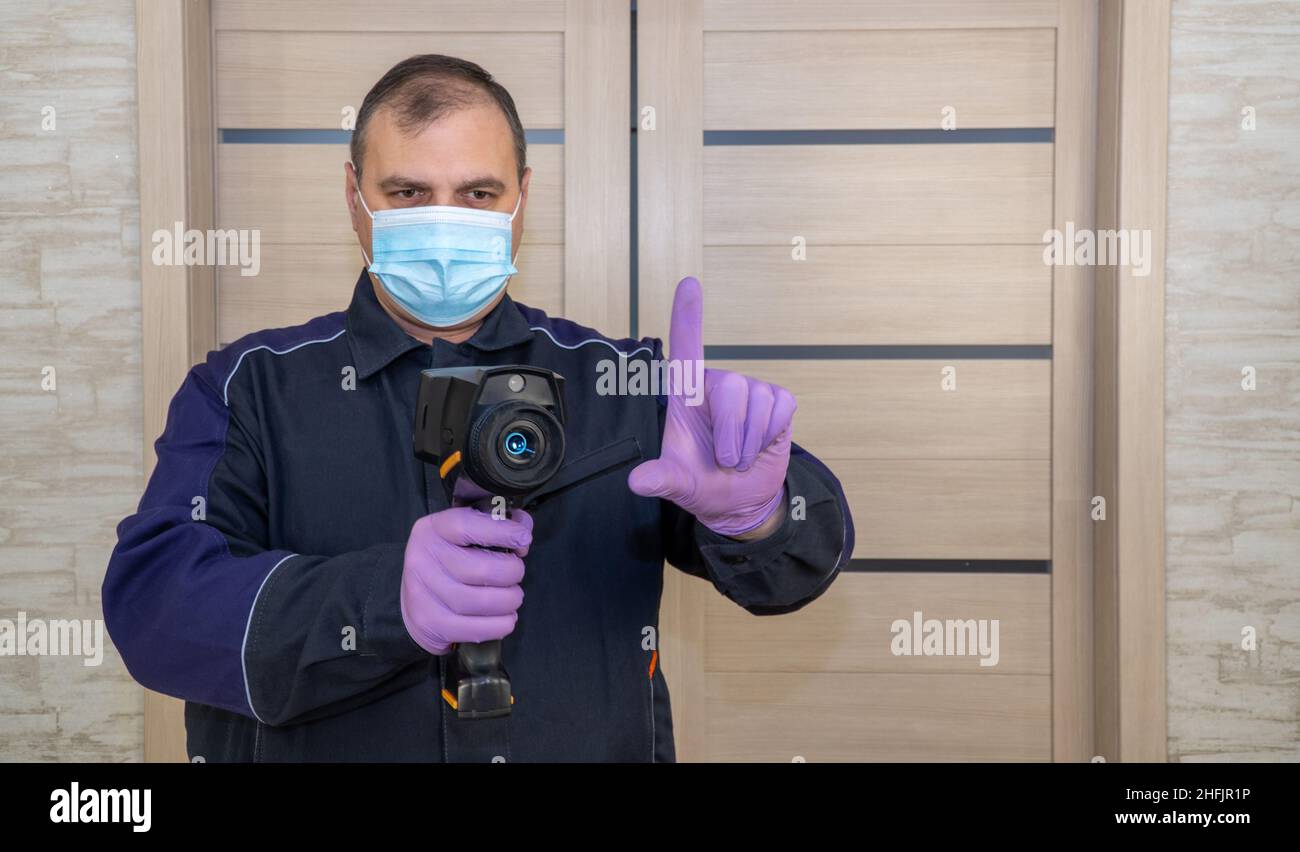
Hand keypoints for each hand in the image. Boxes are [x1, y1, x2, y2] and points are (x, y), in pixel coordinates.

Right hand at [400, 505, 532, 655]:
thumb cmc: (452, 558)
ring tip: (513, 598)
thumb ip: (499, 523)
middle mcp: (423, 558)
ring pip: (480, 601)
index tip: (524, 539)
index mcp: (434, 529)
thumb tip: (523, 532)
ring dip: (509, 601)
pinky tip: (506, 619)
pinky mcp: (429, 623)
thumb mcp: (468, 532)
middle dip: (512, 573)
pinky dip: (499, 625)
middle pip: (481, 569)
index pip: (466, 525)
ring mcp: (422, 593)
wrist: (416, 598)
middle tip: (516, 574)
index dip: (501, 532)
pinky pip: (474, 628)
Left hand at [627, 276, 795, 537]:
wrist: (740, 502)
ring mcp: (750, 390)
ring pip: (756, 401)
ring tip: (739, 458)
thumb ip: (660, 479)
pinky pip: (779, 409)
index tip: (689, 283)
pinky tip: (761, 445)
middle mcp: (718, 385)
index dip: (688, 315)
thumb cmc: (703, 482)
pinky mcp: (778, 401)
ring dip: (748, 442)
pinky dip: (770, 435)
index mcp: (687, 395)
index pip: (687, 347)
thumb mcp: (678, 484)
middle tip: (724, 461)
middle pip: (730, 386)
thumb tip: (637, 482)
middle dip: (730, 434)